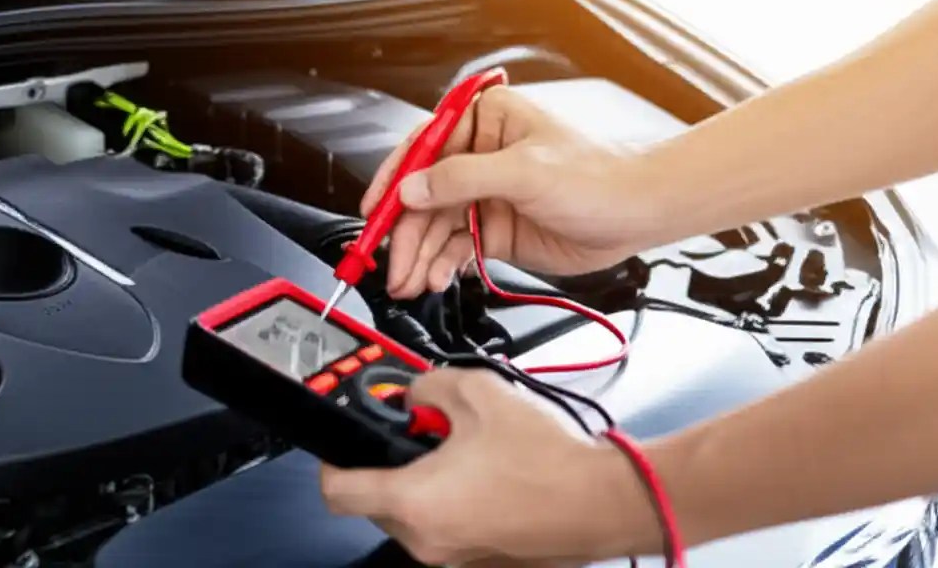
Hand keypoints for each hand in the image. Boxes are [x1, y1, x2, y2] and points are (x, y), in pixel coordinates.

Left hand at [319, 369, 661, 565]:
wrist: (605, 502)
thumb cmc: (547, 458)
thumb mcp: (477, 392)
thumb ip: (428, 387)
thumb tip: (414, 396)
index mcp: (414, 502)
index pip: (336, 490)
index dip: (331, 459)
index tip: (344, 440)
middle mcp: (426, 540)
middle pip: (375, 501)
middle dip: (390, 462)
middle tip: (423, 432)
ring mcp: (454, 557)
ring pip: (413, 514)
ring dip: (424, 481)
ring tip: (465, 449)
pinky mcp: (480, 561)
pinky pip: (447, 527)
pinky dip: (452, 501)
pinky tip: (486, 473)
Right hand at [361, 87, 660, 298]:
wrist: (637, 214)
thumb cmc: (598, 177)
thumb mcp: (525, 171)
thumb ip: (462, 179)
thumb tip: (414, 188)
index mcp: (484, 121)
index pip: (423, 147)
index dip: (394, 179)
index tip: (375, 209)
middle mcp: (479, 156)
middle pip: (423, 194)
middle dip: (405, 231)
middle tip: (391, 261)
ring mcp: (485, 195)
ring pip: (435, 226)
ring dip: (420, 255)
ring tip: (410, 280)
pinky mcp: (493, 229)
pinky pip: (454, 248)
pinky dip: (441, 265)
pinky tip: (435, 278)